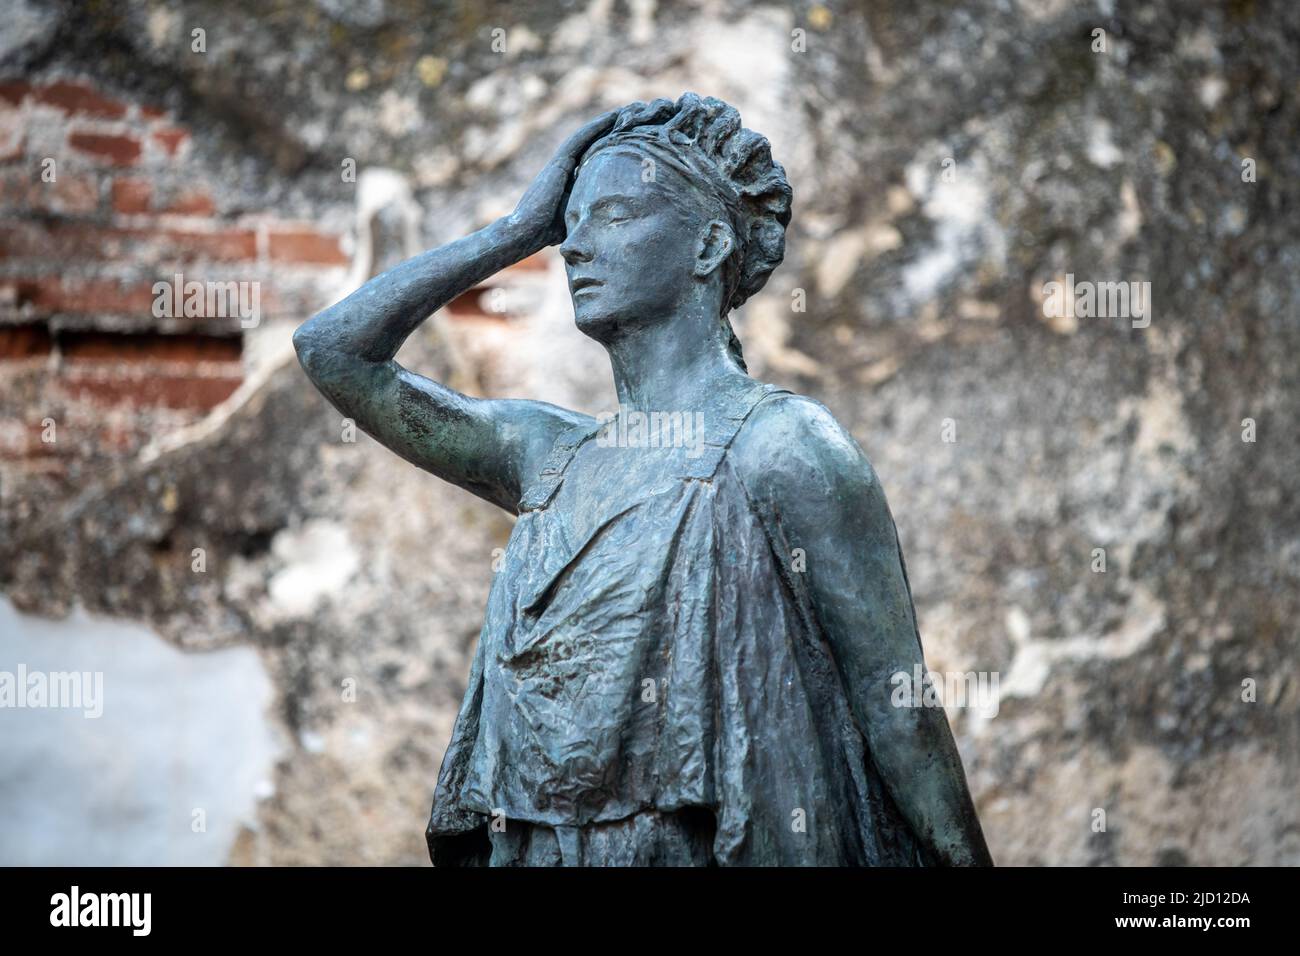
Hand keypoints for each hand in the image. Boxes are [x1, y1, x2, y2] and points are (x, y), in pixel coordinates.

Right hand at [505, 109, 619, 251]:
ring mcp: (562, 162)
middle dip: (613, 128)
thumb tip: (617, 219)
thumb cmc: (548, 231)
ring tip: (628, 109)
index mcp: (572, 177)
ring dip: (607, 121)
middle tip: (635, 115)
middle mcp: (567, 165)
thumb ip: (592, 211)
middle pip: (594, 141)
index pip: (597, 155)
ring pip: (588, 135)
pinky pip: (579, 139)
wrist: (526, 231)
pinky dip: (595, 127)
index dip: (613, 143)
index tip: (632, 135)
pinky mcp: (559, 162)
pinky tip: (612, 117)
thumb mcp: (578, 217)